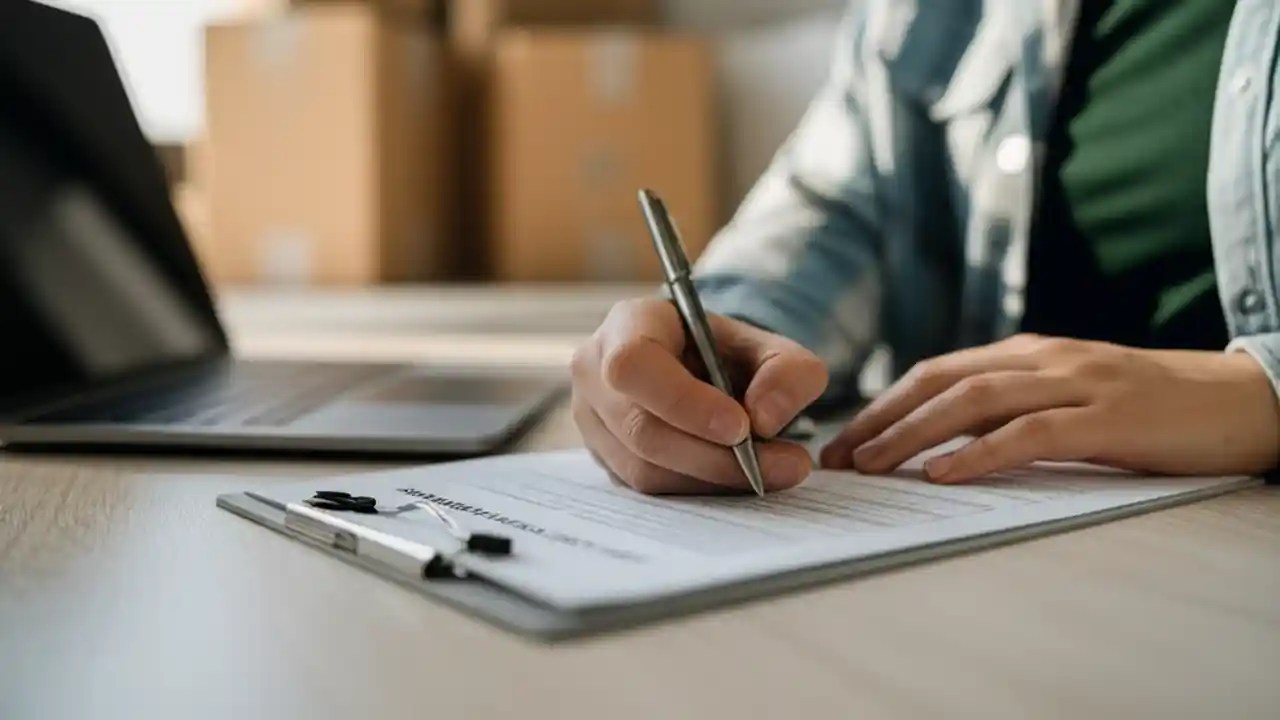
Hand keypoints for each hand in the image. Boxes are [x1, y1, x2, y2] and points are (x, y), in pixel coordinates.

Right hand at [571, 298, 828, 493]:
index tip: (742, 427)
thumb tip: (765, 419)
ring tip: (772, 471)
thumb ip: (786, 372)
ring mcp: (591, 421)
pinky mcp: (603, 460)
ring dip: (713, 479)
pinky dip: (699, 490)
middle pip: (641, 428)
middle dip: (715, 456)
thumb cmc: (725, 354)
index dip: (684, 402)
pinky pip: (646, 490)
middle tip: (783, 464)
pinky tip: (736, 478)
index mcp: (627, 324)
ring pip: (644, 468)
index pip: (634, 365)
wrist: (698, 372)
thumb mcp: (768, 348)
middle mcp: (595, 372)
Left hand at [820, 334, 1279, 482]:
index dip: (884, 405)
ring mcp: (1075, 384)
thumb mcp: (1069, 398)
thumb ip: (1014, 408)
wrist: (1240, 400)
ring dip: (913, 435)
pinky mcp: (1106, 418)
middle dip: (881, 420)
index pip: (936, 373)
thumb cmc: (1148, 407)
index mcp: (1027, 354)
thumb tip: (943, 441)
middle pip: (940, 382)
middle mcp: (1042, 359)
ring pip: (973, 402)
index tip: (844, 441)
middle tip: (839, 459)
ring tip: (872, 466)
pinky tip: (941, 475)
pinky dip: (978, 454)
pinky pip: (1028, 433)